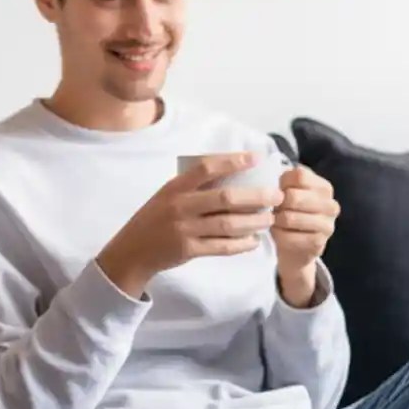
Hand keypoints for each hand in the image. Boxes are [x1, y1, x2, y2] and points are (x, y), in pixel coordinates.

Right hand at [97, 152, 283, 298]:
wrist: (132, 251)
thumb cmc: (155, 219)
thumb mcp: (166, 196)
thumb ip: (192, 187)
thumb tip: (232, 174)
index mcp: (174, 187)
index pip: (206, 167)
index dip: (233, 161)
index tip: (256, 158)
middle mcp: (179, 206)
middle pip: (225, 198)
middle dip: (256, 196)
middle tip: (276, 195)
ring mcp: (183, 229)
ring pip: (228, 224)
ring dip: (254, 221)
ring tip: (270, 218)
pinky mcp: (188, 250)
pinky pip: (222, 246)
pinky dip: (242, 244)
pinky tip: (254, 240)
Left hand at [271, 165, 339, 305]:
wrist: (295, 247)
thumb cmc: (288, 213)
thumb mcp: (288, 192)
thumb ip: (286, 180)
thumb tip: (278, 172)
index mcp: (324, 187)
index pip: (299, 175)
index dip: (282, 183)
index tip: (279, 191)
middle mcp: (331, 204)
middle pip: (293, 196)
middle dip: (278, 204)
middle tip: (276, 210)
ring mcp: (328, 225)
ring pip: (289, 217)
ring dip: (276, 221)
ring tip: (277, 222)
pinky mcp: (318, 243)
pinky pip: (289, 237)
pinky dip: (279, 236)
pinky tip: (281, 234)